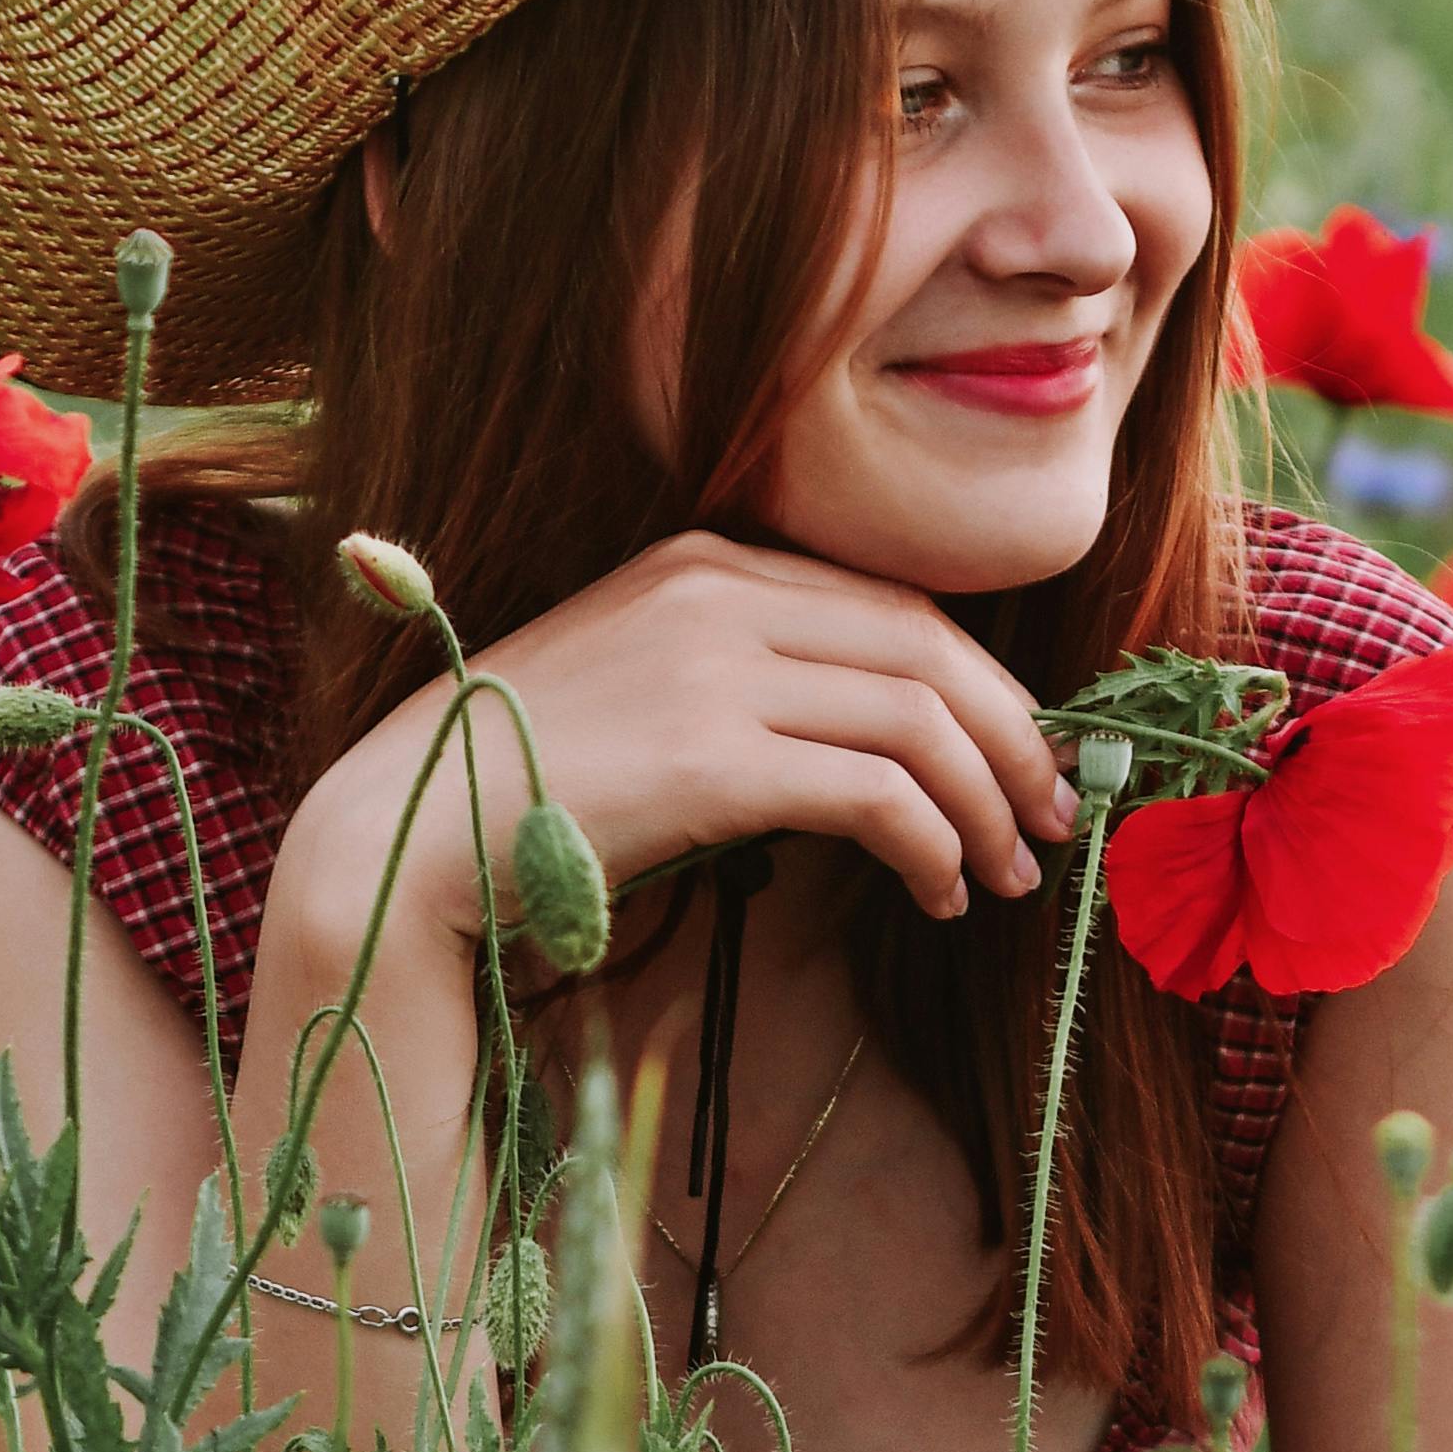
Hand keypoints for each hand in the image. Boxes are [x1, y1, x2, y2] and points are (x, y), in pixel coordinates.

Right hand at [277, 531, 1081, 954]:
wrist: (403, 830)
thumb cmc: (521, 783)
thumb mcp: (642, 690)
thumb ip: (744, 680)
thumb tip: (874, 742)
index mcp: (704, 559)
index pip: (894, 604)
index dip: (985, 682)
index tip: (1024, 758)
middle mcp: (714, 591)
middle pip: (929, 649)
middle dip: (1012, 741)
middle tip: (1048, 820)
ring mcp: (710, 667)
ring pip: (918, 718)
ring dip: (983, 805)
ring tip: (1001, 876)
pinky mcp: (707, 756)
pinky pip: (874, 792)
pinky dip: (930, 845)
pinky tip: (935, 893)